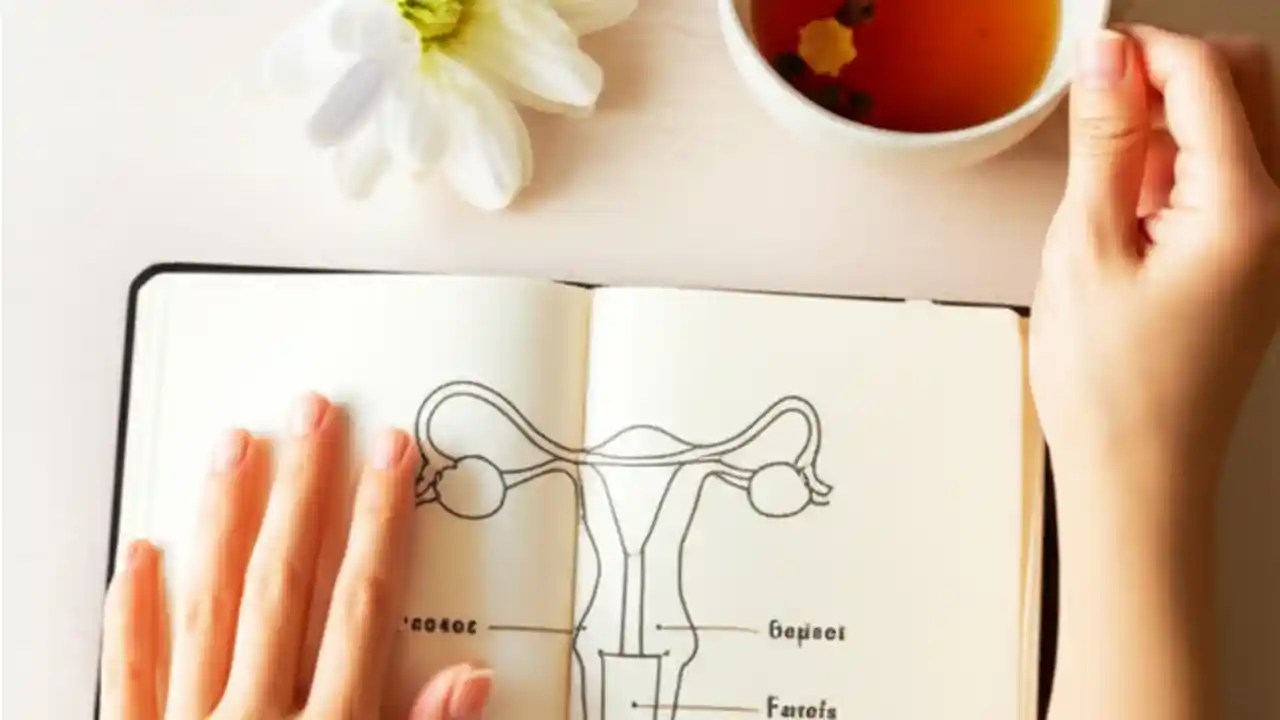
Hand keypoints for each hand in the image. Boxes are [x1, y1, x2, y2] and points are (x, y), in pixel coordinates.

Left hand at [99, 394, 492, 718]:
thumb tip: (471, 678)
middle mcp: (259, 718)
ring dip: (226, 517)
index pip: (362, 602)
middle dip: (305, 489)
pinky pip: (132, 670)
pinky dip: (133, 611)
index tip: (390, 456)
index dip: (379, 519)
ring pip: (211, 603)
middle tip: (314, 417)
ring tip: (236, 445)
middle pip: (285, 581)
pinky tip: (141, 552)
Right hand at [1032, 25, 1278, 719]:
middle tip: (1099, 117)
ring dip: (1172, 124)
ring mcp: (1274, 236)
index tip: (1086, 57)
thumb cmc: (1113, 386)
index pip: (1209, 74)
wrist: (1140, 474)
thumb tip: (1107, 55)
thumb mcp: (1087, 247)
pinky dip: (1179, 169)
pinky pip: (1230, 176)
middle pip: (1246, 83)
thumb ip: (1104, 139)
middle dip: (1167, 76)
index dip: (1141, 49)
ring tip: (1111, 186)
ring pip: (1238, 125)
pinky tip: (1131, 215)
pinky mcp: (1254, 256)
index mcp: (1247, 207)